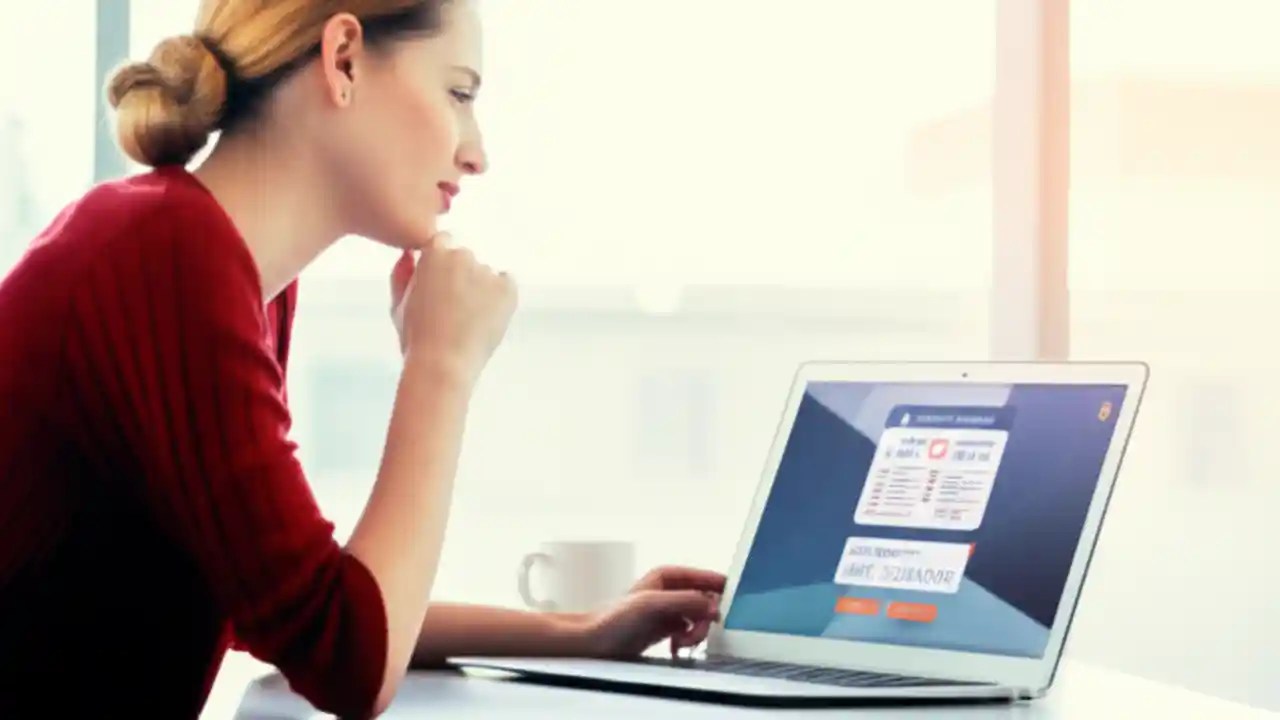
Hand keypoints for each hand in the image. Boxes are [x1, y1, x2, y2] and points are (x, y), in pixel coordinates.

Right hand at [389, 234, 517, 381]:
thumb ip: (402, 274)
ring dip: (480, 288)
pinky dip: (500, 296)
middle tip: (452, 307)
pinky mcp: (507, 289)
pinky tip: (487, 316)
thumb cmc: (416, 338)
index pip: (443, 242)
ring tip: (468, 320)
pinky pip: (507, 283)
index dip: (440, 264)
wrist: (443, 364)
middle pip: (465, 258)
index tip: (439, 284)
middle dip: (460, 275)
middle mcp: (462, 256)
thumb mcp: (398, 304)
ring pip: (485, 274)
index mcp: (434, 253)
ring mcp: (487, 272)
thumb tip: (409, 254)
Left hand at [583, 566, 726, 659]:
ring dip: (696, 633)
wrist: (596, 642)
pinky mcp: (668, 629)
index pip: (707, 577)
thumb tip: (713, 605)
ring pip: (701, 620)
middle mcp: (672, 590)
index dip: (721, 590)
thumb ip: (685, 601)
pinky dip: (688, 642)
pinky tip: (675, 648)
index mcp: (669, 575)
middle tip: (694, 633)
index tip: (732, 605)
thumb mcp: (652, 605)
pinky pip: (691, 633)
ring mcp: (671, 610)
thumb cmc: (614, 619)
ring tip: (680, 643)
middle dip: (705, 619)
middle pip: (708, 602)